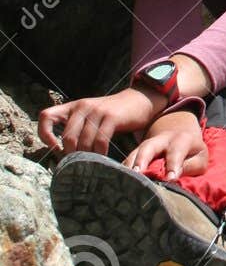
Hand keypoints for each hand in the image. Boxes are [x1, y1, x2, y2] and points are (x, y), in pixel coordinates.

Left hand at [38, 86, 156, 156]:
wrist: (140, 100)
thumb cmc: (113, 114)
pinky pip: (100, 141)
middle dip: (72, 155)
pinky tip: (103, 159)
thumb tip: (64, 154)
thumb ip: (77, 129)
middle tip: (78, 165)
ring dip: (86, 156)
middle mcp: (82, 106)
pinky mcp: (112, 117)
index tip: (56, 149)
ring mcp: (97, 111)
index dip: (45, 135)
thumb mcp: (91, 116)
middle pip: (67, 136)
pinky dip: (100, 153)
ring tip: (90, 165)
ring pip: (83, 140)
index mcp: (73, 107)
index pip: (45, 116)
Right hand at [123, 112, 207, 179]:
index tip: (170, 179)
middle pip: (149, 147)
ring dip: (128, 166)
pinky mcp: (136, 151)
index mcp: (181, 139)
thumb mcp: (200, 156)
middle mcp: (161, 140)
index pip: (176, 152)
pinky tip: (118, 180)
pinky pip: (127, 160)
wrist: (177, 128)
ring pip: (135, 153)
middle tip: (137, 174)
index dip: (173, 165)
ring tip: (123, 179)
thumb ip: (191, 166)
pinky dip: (122, 169)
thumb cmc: (192, 150)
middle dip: (142, 160)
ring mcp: (146, 144)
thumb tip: (175, 178)